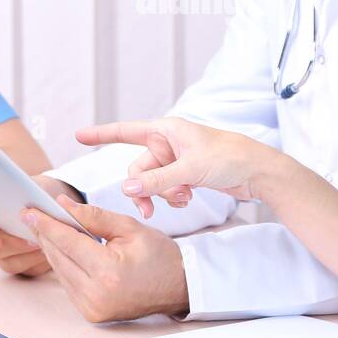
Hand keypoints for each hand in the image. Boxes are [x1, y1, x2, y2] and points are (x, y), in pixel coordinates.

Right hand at [0, 175, 81, 277]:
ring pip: (13, 263)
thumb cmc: (36, 191)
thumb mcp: (31, 186)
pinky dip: (43, 260)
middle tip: (34, 239)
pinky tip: (56, 249)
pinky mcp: (25, 266)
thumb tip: (28, 205)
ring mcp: (7, 255)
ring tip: (49, 242)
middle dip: (16, 245)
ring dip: (32, 254)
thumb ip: (25, 193)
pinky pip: (31, 269)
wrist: (51, 201)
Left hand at [23, 196, 188, 321]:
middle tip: (32, 215)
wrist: (179, 287)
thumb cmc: (160, 256)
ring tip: (44, 228)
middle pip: (59, 257)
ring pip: (60, 271)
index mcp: (108, 272)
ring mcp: (92, 308)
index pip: (67, 242)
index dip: (47, 224)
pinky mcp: (91, 313)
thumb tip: (63, 205)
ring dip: (51, 249)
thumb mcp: (129, 227)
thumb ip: (93, 216)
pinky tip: (60, 249)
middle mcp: (96, 294)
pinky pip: (68, 284)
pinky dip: (63, 265)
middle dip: (44, 234)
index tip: (30, 211)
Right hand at [75, 118, 277, 217]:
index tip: (79, 135)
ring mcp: (177, 159)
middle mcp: (169, 142)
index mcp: (167, 130)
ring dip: (161, 194)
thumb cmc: (229, 158)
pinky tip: (189, 198)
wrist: (259, 172)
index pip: (126, 131)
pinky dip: (173, 196)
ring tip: (182, 199)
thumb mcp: (189, 170)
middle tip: (149, 207)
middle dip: (143, 188)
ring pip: (152, 182)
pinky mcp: (187, 173)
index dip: (101, 134)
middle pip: (138, 168)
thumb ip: (156, 180)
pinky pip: (166, 188)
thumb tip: (127, 189)